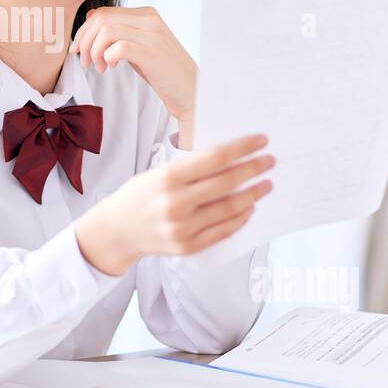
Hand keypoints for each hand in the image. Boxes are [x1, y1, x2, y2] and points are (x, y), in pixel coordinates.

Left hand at [70, 6, 197, 143]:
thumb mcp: (138, 45)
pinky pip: (118, 47)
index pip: (103, 12)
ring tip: (99, 68)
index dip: (84, 31)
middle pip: (101, 19)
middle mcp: (149, 19)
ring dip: (95, 51)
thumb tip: (90, 17)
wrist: (190, 90)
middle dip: (85, 41)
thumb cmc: (162, 70)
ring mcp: (152, 35)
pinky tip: (110, 68)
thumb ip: (119, 30)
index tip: (80, 50)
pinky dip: (107, 58)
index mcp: (145, 14)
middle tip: (85, 62)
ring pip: (106, 30)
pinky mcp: (152, 53)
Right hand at [74, 134, 274, 275]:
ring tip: (266, 184)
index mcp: (167, 178)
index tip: (261, 141)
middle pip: (227, 182)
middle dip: (254, 169)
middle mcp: (176, 203)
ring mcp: (183, 228)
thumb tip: (232, 157)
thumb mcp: (158, 172)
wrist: (117, 230)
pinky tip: (250, 207)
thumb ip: (191, 168)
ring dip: (254, 194)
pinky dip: (241, 218)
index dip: (242, 148)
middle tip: (270, 161)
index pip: (215, 158)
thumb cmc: (140, 195)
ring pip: (230, 208)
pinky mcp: (188, 246)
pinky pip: (223, 231)